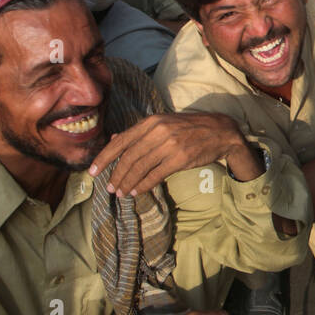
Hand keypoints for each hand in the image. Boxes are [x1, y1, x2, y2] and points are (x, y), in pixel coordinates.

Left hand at [89, 110, 254, 195]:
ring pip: (140, 168)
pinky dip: (143, 185)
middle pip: (128, 157)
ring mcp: (170, 145)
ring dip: (127, 183)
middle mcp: (158, 131)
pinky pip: (155, 175)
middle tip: (109, 188)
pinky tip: (137, 192)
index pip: (121, 141)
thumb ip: (139, 133)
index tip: (93, 172)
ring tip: (121, 193)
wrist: (221, 131)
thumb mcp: (164, 123)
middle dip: (115, 175)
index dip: (104, 158)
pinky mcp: (180, 158)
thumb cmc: (189, 128)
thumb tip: (113, 140)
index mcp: (151, 121)